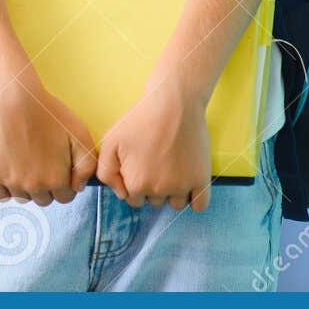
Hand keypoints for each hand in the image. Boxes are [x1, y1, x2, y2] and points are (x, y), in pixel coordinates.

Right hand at [0, 76, 96, 205]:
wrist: (13, 100)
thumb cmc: (49, 113)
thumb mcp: (80, 134)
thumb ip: (87, 165)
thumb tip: (77, 188)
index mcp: (57, 179)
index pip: (65, 197)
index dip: (64, 181)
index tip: (57, 165)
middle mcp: (35, 187)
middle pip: (44, 199)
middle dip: (46, 185)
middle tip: (40, 161)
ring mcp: (13, 183)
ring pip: (23, 198)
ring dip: (26, 187)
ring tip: (25, 162)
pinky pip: (1, 197)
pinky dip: (5, 188)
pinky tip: (10, 170)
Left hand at [96, 74, 212, 211]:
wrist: (175, 103)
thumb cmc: (140, 120)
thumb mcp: (110, 141)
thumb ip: (106, 172)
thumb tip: (120, 193)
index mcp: (137, 185)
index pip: (133, 198)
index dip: (134, 183)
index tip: (140, 165)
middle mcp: (160, 191)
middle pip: (154, 200)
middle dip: (153, 187)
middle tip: (156, 161)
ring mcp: (182, 187)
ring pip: (175, 203)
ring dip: (172, 192)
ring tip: (172, 168)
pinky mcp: (202, 180)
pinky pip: (199, 205)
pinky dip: (194, 198)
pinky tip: (188, 181)